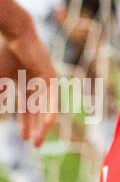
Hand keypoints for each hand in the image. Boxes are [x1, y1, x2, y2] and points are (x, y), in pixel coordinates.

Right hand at [0, 28, 58, 147]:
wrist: (15, 36)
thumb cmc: (4, 56)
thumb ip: (0, 96)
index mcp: (25, 86)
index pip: (28, 110)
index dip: (25, 124)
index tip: (24, 139)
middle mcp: (38, 86)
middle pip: (39, 112)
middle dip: (37, 128)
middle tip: (37, 145)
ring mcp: (46, 82)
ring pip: (46, 107)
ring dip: (44, 124)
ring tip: (40, 139)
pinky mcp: (51, 77)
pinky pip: (52, 98)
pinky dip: (49, 111)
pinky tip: (48, 124)